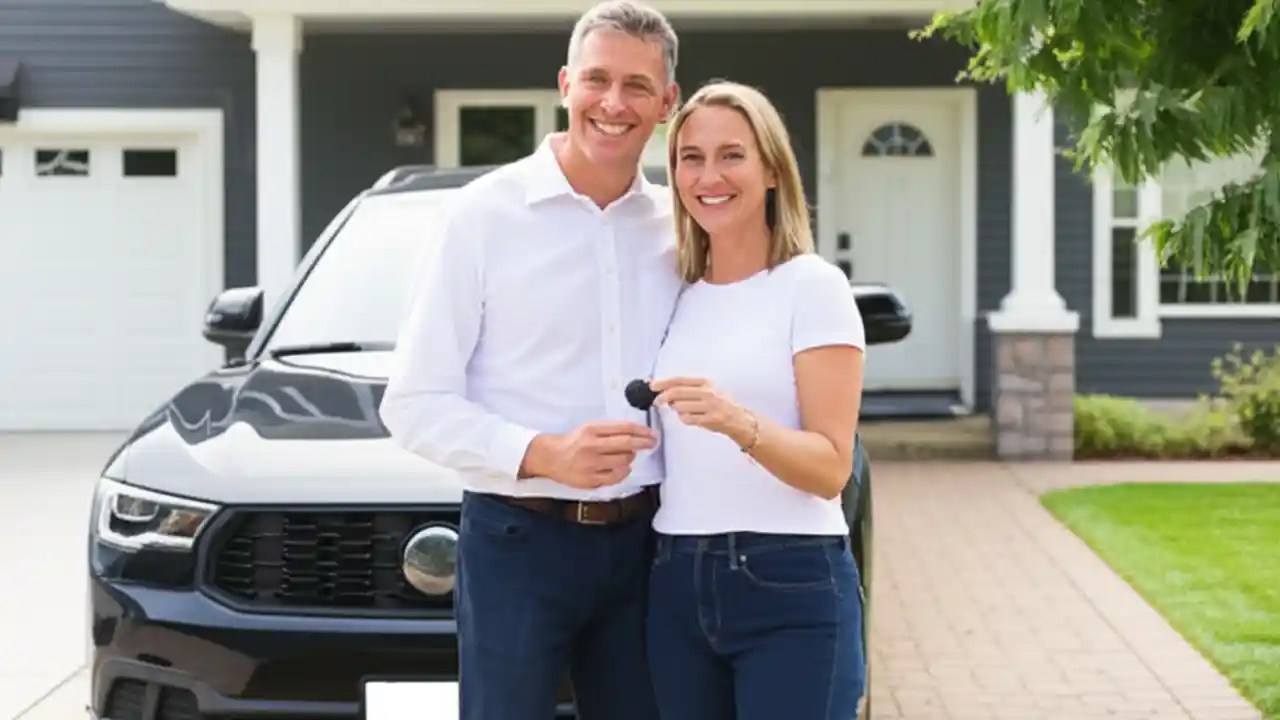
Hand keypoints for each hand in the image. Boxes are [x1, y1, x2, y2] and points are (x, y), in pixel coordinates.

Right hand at [527, 421, 656, 488]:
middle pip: (626, 444)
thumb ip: (609, 430)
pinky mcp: (590, 479)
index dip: (642, 430)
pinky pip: (616, 477)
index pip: (623, 428)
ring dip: (631, 457)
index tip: (652, 433)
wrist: (552, 457)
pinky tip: (622, 468)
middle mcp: (591, 446)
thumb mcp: (589, 428)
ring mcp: (591, 464)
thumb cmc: (573, 442)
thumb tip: (636, 434)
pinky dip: (624, 471)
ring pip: (623, 461)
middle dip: (644, 443)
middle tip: (652, 442)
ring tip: (629, 455)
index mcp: (591, 430)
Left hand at [651, 377, 754, 444]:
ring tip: (687, 411)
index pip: (680, 380)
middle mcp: (708, 392)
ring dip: (678, 411)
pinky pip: (687, 419)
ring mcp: (709, 406)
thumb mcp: (707, 390)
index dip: (664, 383)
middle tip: (656, 401)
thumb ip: (688, 390)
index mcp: (705, 383)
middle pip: (677, 393)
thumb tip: (666, 391)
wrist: (739, 419)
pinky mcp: (709, 419)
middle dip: (663, 397)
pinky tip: (691, 418)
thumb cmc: (720, 404)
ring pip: (680, 407)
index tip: (653, 386)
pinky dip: (685, 419)